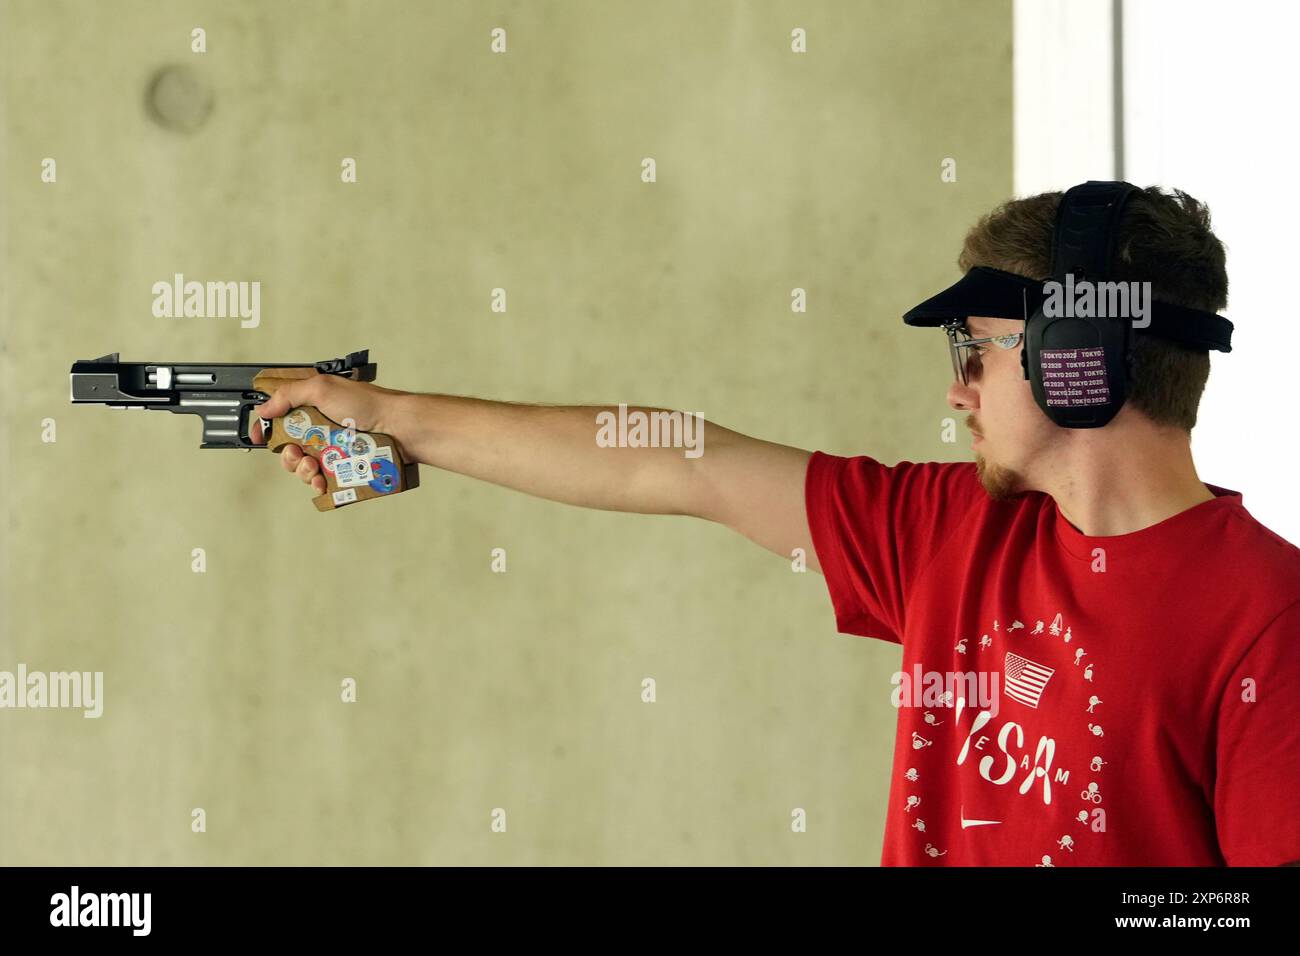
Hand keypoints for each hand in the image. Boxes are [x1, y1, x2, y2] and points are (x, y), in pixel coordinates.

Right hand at [250, 374, 408, 495]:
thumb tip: (264, 409)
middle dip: (287, 455)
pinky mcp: (343, 469)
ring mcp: (332, 451)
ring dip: (302, 470)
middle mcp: (320, 430)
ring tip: (314, 467)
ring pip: (303, 468)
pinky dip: (317, 483)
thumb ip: (289, 394)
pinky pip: (322, 481)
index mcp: (313, 408)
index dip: (266, 428)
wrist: (399, 429)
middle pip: (288, 448)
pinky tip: (321, 481)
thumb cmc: (368, 404)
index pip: (280, 419)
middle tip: (298, 454)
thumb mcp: (323, 388)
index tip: (259, 437)